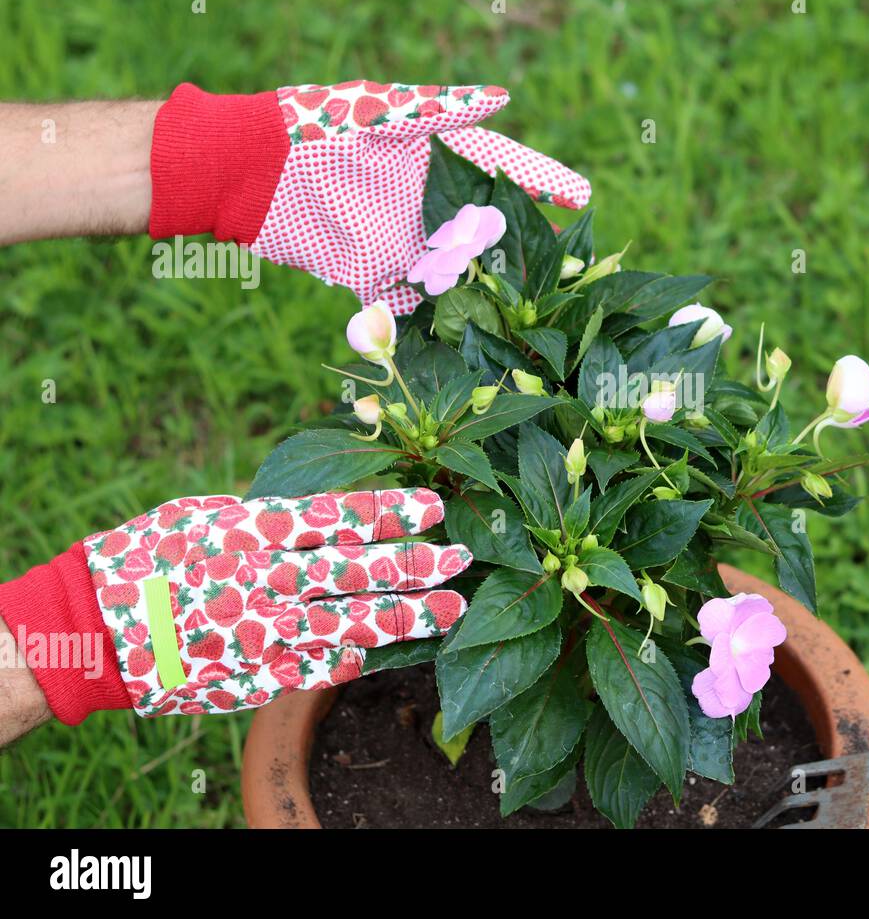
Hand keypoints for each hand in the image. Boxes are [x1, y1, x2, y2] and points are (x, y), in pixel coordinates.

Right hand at [0, 488, 471, 722]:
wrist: (91, 625)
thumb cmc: (150, 557)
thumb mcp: (208, 515)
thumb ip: (271, 516)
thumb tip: (333, 512)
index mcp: (254, 532)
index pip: (341, 516)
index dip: (393, 511)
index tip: (436, 504)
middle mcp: (265, 581)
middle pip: (359, 572)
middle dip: (418, 566)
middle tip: (463, 561)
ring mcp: (261, 633)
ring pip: (349, 624)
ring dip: (406, 618)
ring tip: (452, 611)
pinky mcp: (248, 676)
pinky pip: (310, 671)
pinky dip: (346, 664)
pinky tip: (377, 657)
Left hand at [149, 80, 590, 313]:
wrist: (250, 169)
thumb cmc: (316, 124)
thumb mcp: (383, 112)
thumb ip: (441, 109)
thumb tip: (501, 97)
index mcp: (434, 155)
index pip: (500, 166)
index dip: (540, 181)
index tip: (581, 196)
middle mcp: (424, 199)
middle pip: (486, 225)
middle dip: (522, 244)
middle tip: (562, 262)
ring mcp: (402, 238)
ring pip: (455, 267)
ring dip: (481, 283)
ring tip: (518, 302)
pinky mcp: (371, 272)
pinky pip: (409, 300)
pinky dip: (430, 315)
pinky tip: (460, 329)